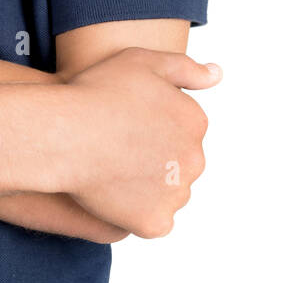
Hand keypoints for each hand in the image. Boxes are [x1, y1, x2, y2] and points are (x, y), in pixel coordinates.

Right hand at [59, 47, 220, 238]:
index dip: (151, 123)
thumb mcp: (142, 61)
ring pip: (167, 191)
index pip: (182, 128)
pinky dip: (138, 211)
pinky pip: (153, 219)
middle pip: (178, 162)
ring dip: (148, 184)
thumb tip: (217, 74)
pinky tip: (113, 191)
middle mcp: (195, 159)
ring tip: (111, 166)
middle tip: (116, 144)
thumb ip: (185, 68)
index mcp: (195, 121)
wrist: (65, 133)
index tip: (125, 119)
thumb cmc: (97, 93)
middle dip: (154, 156)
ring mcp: (176, 193)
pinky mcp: (155, 221)